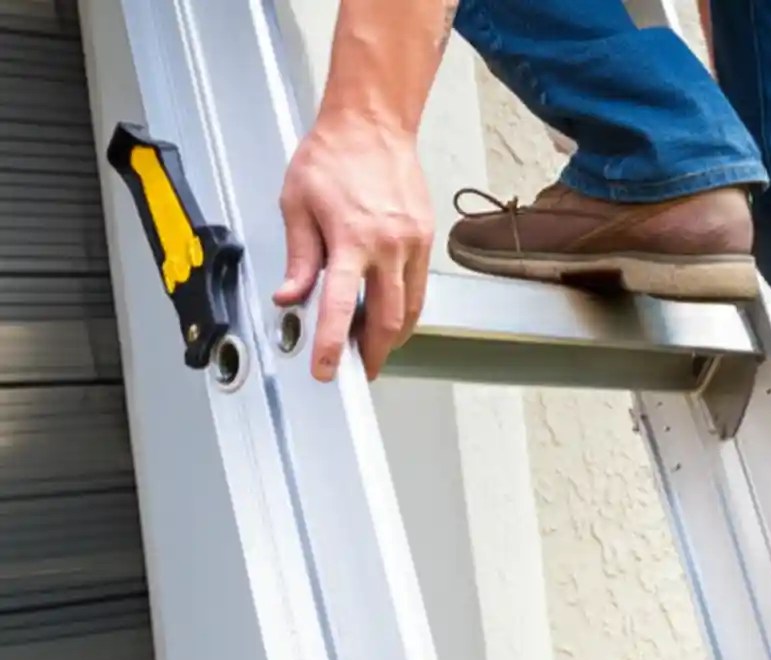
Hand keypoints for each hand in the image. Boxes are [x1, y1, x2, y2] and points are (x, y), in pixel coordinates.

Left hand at [273, 114, 432, 381]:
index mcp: (352, 238)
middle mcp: (389, 244)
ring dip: (394, 334)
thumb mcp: (297, 205)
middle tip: (358, 366)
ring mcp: (414, 242)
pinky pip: (420, 285)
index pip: (342, 307)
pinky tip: (388, 309)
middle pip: (390, 320)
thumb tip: (290, 296)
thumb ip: (298, 258)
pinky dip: (406, 306)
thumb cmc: (334, 156)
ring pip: (412, 308)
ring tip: (373, 343)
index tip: (326, 370)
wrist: (372, 124)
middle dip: (374, 352)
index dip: (333, 345)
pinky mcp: (426, 237)